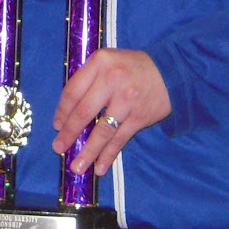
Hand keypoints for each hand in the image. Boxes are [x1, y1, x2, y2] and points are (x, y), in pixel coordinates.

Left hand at [51, 48, 171, 176]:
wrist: (172, 72)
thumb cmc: (133, 67)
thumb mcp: (109, 61)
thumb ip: (90, 78)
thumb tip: (67, 111)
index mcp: (100, 62)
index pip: (73, 90)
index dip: (62, 111)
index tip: (56, 125)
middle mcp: (111, 80)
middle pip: (83, 112)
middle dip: (69, 133)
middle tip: (58, 148)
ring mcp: (127, 100)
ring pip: (102, 131)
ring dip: (88, 151)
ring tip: (77, 167)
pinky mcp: (139, 117)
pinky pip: (119, 139)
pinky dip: (108, 155)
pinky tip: (100, 167)